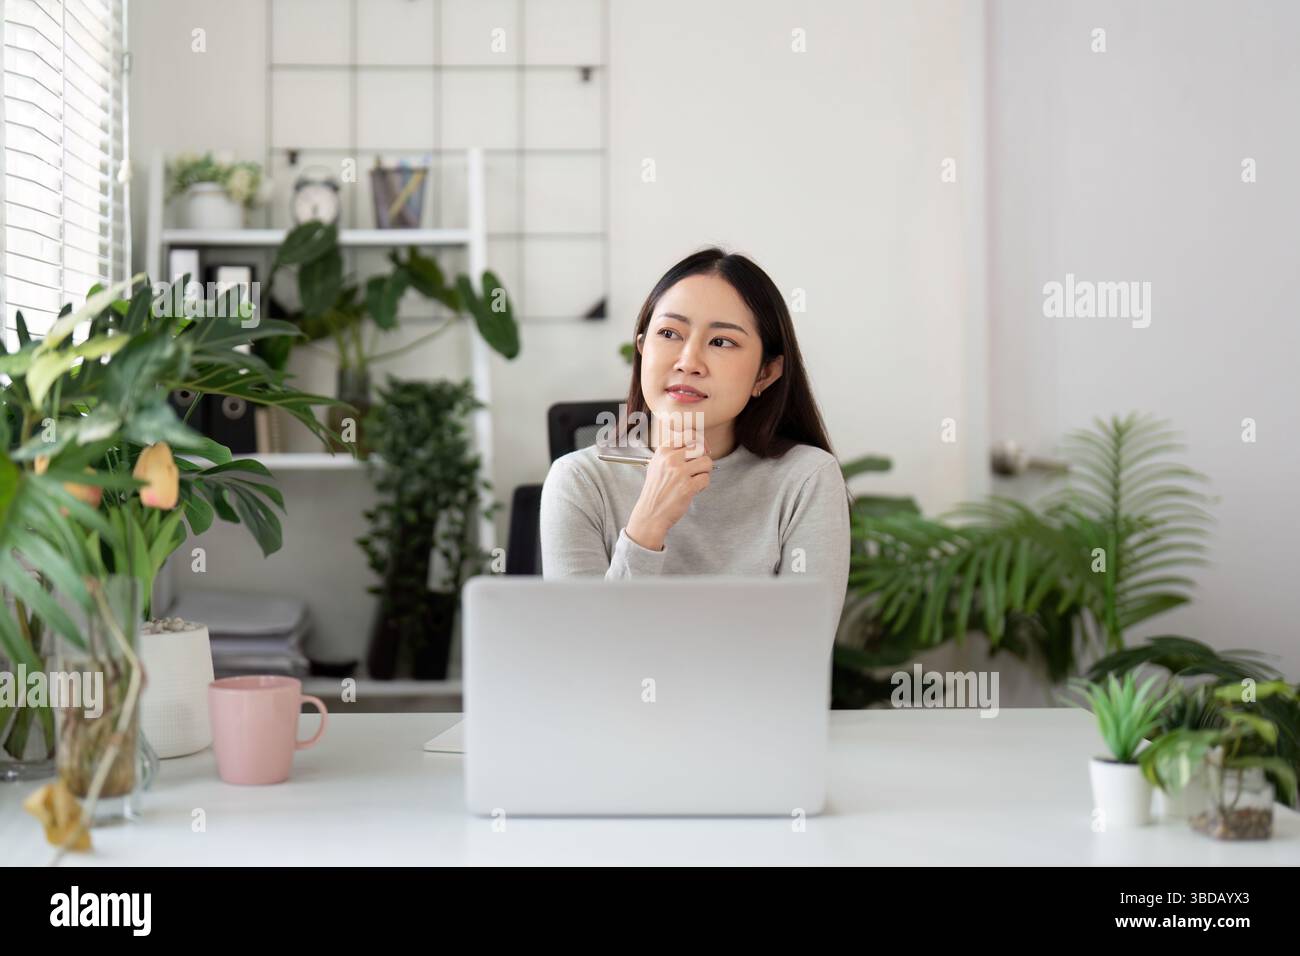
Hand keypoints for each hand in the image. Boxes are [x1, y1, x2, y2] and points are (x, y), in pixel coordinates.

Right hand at [625, 436, 712, 550]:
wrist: (650, 514)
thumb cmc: (656, 491)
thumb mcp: (657, 465)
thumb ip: (673, 452)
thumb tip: (696, 443)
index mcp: (663, 451)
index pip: (689, 435)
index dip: (700, 441)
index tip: (702, 449)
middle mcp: (670, 459)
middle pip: (700, 447)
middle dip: (703, 457)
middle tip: (700, 467)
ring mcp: (679, 473)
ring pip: (707, 462)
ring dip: (704, 472)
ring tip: (694, 480)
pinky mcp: (687, 487)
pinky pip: (706, 479)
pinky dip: (703, 486)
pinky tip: (693, 490)